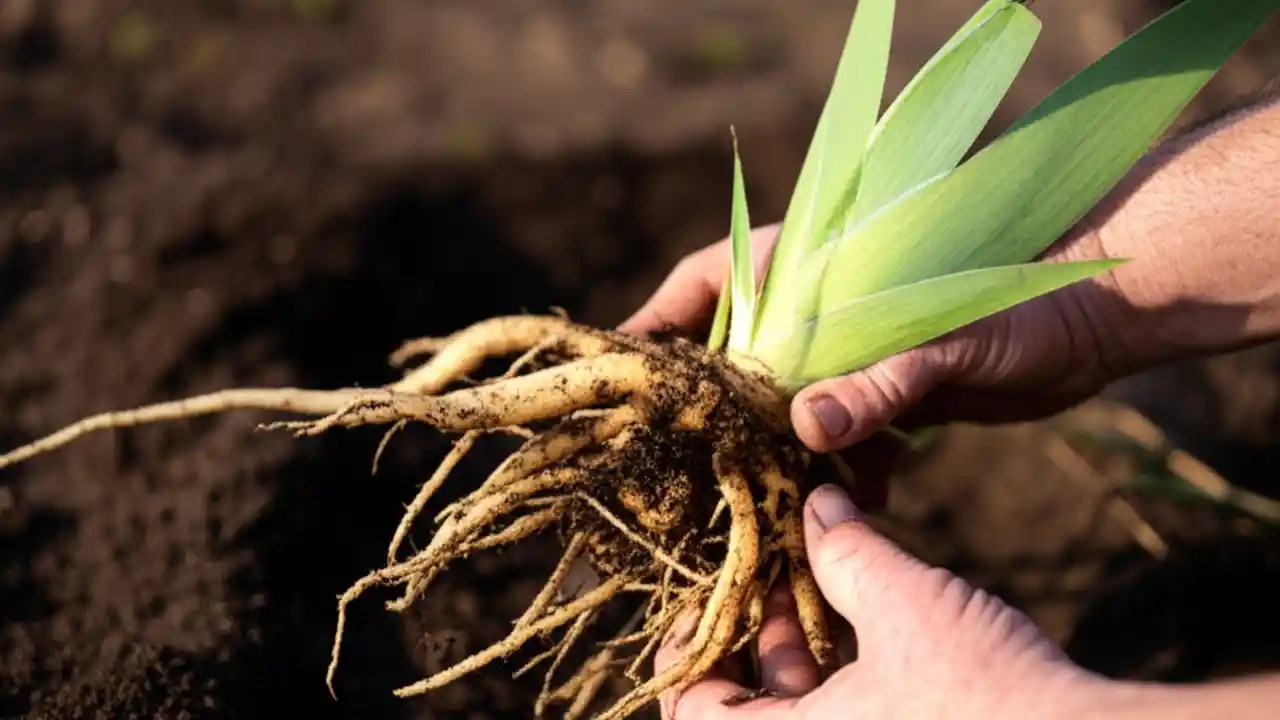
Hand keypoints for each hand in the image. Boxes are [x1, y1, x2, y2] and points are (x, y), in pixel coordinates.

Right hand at [620, 220, 1124, 452]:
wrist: (1091, 322)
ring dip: (777, 453)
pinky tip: (847, 504)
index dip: (660, 320)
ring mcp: (849, 353)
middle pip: (737, 355)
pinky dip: (835, 471)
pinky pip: (835, 437)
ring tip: (763, 501)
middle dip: (715, 408)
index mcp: (815, 266)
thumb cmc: (1015, 302)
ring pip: (784, 405)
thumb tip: (811, 430)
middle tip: (680, 458)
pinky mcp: (881, 391)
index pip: (709, 278)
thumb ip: (877, 382)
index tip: (624, 366)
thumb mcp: (944, 340)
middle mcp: (820, 310)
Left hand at [654, 484, 1105, 719]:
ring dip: (804, 639)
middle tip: (766, 565)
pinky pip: (854, 712)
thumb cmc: (986, 695)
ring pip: (805, 707)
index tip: (701, 599)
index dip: (688, 650)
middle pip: (749, 703)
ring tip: (816, 570)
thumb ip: (848, 554)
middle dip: (756, 628)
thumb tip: (819, 504)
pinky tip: (867, 606)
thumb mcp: (903, 605)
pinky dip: (848, 665)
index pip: (694, 711)